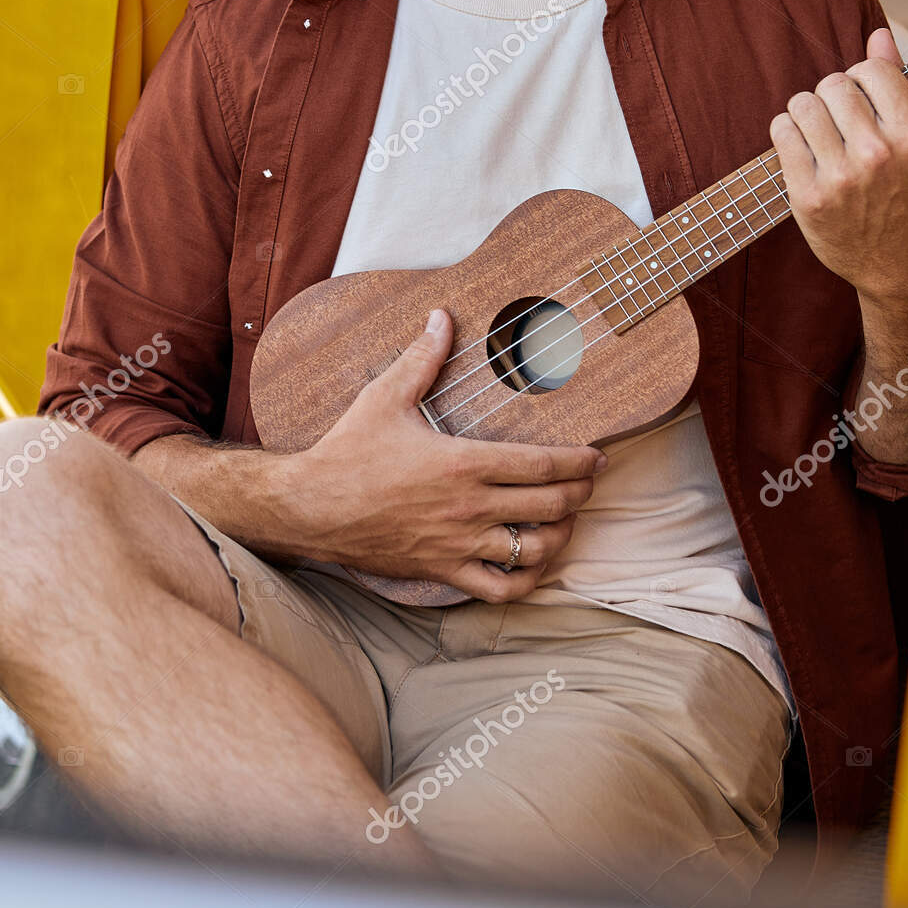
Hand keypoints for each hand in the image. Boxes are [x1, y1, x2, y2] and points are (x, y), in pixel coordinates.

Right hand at [288, 308, 605, 601]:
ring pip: (533, 551)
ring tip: (567, 520)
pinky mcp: (444, 571)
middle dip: (580, 493)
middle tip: (589, 482)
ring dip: (561, 535)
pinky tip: (532, 562)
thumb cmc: (348, 450)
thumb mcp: (385, 396)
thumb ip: (422, 358)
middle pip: (550, 506)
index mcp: (462, 463)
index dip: (578, 462)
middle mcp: (468, 508)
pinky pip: (500, 590)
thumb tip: (441, 317)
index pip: (542, 465)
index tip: (596, 456)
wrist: (311, 507)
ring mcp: (458, 545)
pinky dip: (526, 580)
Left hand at [768, 27, 907, 304]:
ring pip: (803, 104)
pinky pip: (782, 131)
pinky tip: (802, 147)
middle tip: (841, 123)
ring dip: (808, 112)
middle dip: (834, 96)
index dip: (864, 81)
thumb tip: (877, 35)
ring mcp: (841, 177)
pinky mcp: (808, 197)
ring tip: (820, 133)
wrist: (898, 267)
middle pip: (833, 84)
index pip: (871, 69)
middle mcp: (878, 153)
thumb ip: (898, 84)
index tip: (865, 103)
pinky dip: (787, 132)